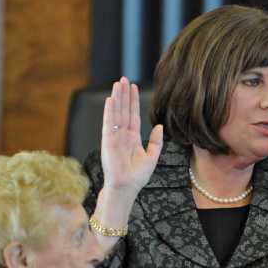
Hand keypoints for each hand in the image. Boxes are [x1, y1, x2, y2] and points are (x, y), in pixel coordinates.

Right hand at [101, 76, 163, 193]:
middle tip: (124, 78)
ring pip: (116, 113)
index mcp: (133, 138)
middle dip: (124, 95)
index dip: (133, 101)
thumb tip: (160, 126)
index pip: (133, 115)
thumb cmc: (137, 177)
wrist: (126, 188)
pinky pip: (108, 123)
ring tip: (118, 83)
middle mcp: (122, 135)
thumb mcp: (152, 158)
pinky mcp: (107, 141)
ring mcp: (114, 137)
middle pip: (124, 110)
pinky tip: (110, 99)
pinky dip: (109, 111)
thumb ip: (156, 142)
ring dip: (117, 98)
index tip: (133, 86)